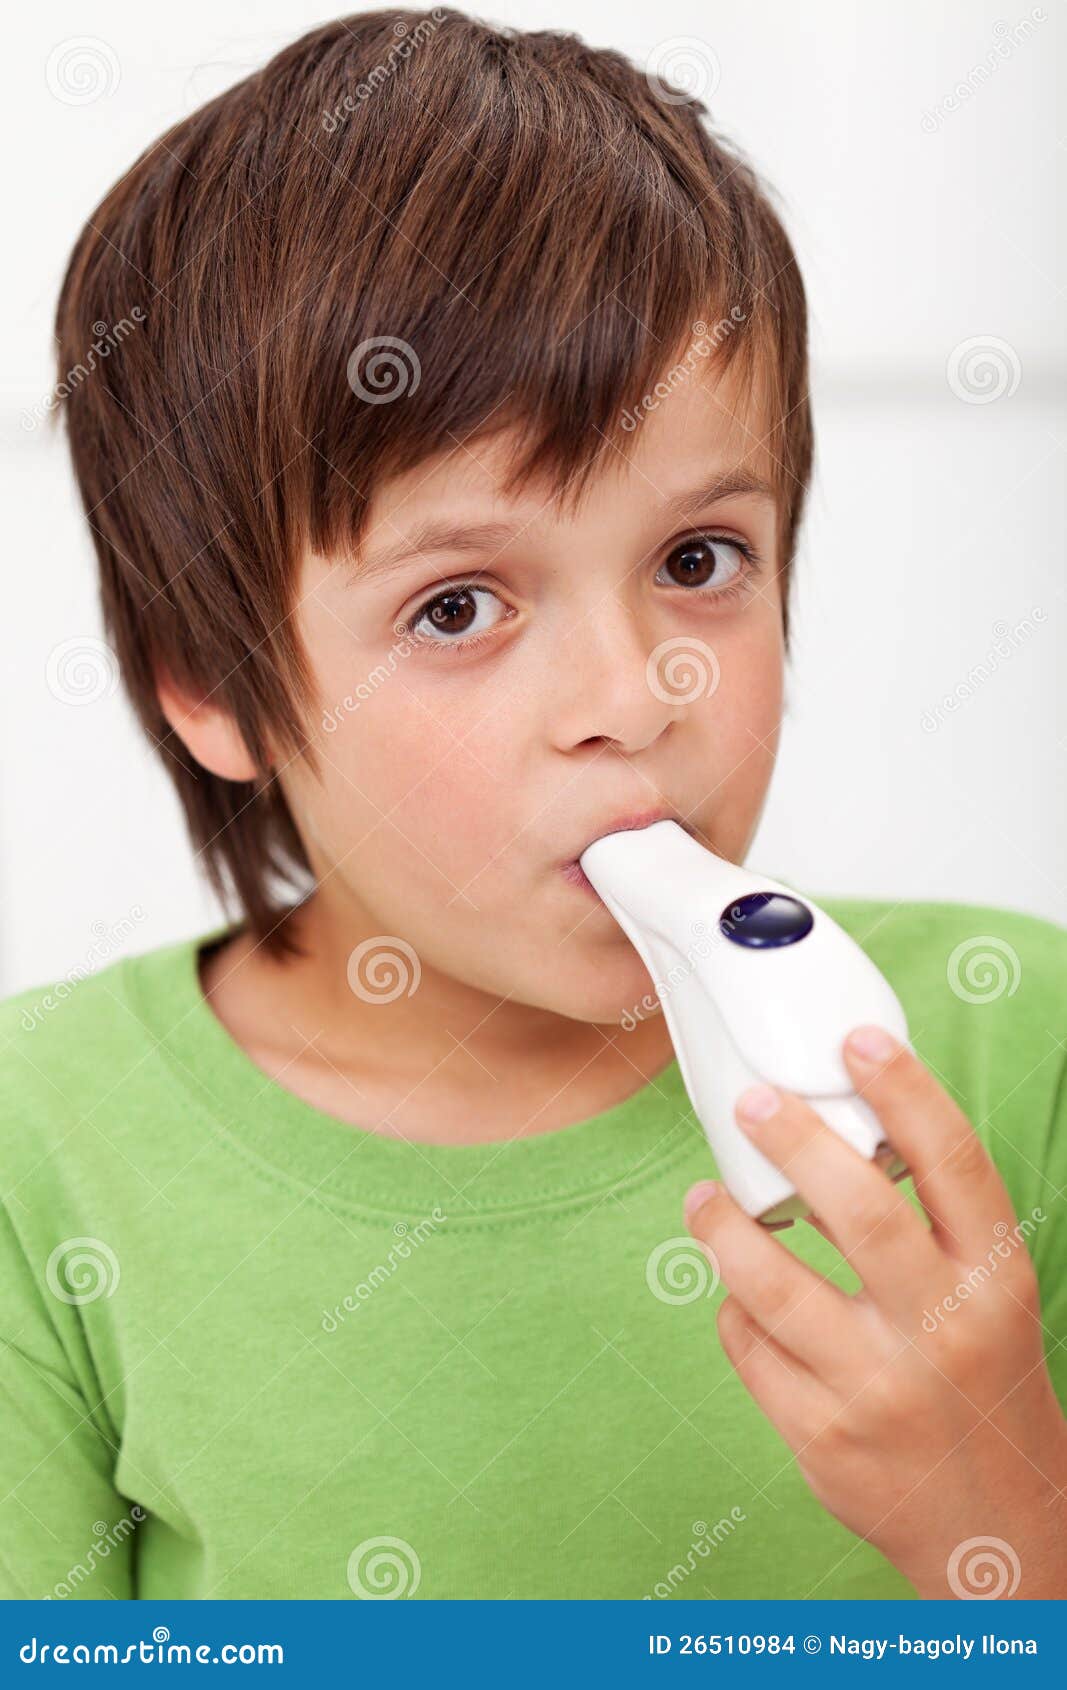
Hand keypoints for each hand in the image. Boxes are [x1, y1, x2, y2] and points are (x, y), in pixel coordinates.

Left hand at [683, 1026, 1066, 1597]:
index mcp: (994, 1279)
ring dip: (723, 1229)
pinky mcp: (822, 1436)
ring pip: (773, 1285)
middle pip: (858, 1210)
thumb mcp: (986, 1296)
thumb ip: (931, 1224)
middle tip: (750, 1101)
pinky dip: (734, 1311)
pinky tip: (737, 1297)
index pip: (953, 1165)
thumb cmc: (980, 1382)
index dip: (905, 1091)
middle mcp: (943, 1329)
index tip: (856, 1041)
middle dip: (791, 1141)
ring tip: (702, 1199)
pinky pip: (749, 1347)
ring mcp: (879, 1387)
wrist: (996, 1530)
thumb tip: (839, 1126)